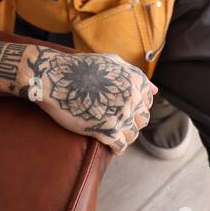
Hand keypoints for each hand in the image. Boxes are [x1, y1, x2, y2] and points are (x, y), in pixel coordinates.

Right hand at [25, 46, 156, 154]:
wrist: (55, 76)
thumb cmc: (81, 66)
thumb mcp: (112, 62)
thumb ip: (134, 75)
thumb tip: (154, 90)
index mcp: (135, 81)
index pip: (147, 103)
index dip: (135, 108)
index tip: (124, 110)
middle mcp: (132, 97)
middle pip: (142, 120)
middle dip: (131, 122)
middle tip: (116, 122)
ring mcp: (120, 114)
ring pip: (133, 135)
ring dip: (124, 136)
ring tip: (112, 134)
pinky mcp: (106, 129)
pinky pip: (120, 146)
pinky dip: (116, 148)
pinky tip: (109, 146)